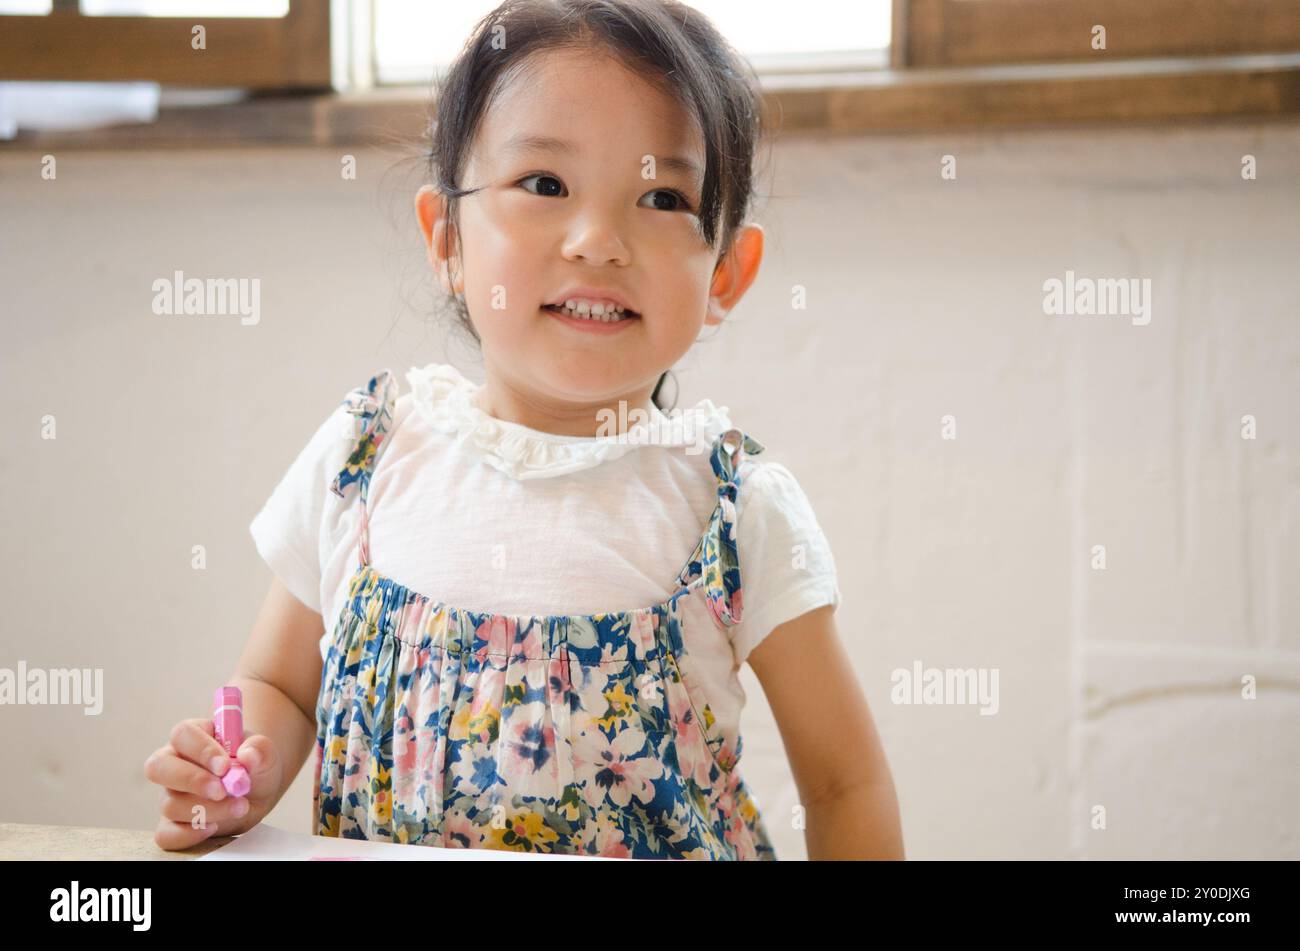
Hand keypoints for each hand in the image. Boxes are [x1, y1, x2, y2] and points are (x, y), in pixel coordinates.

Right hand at [144, 716, 282, 850]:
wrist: (256, 792)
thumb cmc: (254, 766)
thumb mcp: (265, 753)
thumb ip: (260, 748)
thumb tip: (248, 754)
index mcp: (193, 736)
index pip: (183, 734)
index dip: (201, 750)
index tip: (225, 766)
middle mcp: (174, 763)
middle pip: (158, 767)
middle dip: (192, 781)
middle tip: (222, 790)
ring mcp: (170, 794)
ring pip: (170, 803)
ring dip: (207, 809)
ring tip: (240, 806)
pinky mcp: (172, 823)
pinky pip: (166, 834)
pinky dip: (187, 835)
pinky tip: (213, 827)